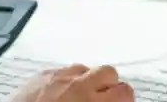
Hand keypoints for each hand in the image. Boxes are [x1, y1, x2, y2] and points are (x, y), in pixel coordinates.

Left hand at [7, 64, 133, 101]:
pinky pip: (61, 70)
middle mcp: (77, 85)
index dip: (126, 99)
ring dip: (87, 80)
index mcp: (92, 101)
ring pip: (84, 68)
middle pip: (108, 72)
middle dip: (109, 86)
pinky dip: (66, 80)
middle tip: (105, 100)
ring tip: (81, 97)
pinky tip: (60, 94)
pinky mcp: (40, 75)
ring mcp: (58, 77)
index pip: (124, 91)